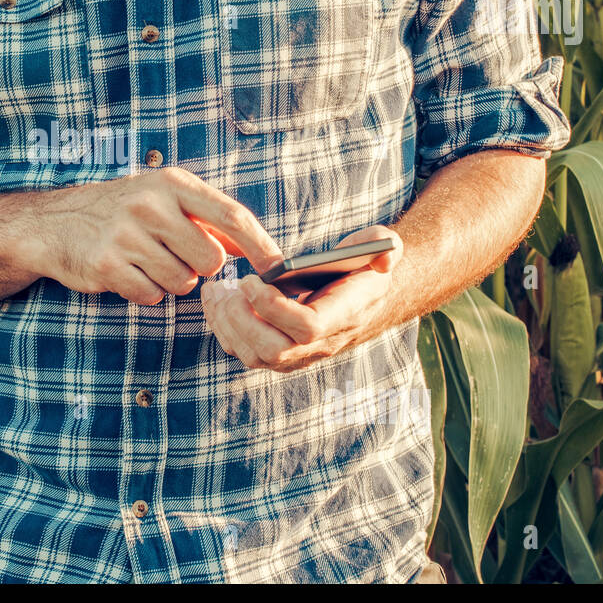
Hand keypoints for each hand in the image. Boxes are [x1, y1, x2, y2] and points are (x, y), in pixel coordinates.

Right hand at [23, 166, 283, 304]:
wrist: (56, 222)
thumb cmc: (123, 210)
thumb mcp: (166, 198)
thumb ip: (210, 220)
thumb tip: (259, 248)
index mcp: (172, 183)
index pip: (231, 214)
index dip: (260, 244)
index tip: (279, 267)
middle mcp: (149, 204)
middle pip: (211, 260)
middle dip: (201, 267)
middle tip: (177, 256)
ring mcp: (125, 235)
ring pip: (182, 283)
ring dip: (171, 281)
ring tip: (147, 261)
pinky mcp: (106, 266)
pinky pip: (151, 296)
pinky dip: (146, 292)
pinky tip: (129, 272)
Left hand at [200, 225, 403, 370]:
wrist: (361, 297)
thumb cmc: (365, 268)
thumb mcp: (382, 249)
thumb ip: (386, 246)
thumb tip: (384, 257)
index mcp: (344, 316)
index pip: (308, 328)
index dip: (275, 308)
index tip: (251, 280)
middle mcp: (321, 343)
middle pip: (274, 349)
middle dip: (243, 319)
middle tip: (229, 287)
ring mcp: (298, 354)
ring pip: (254, 356)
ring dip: (227, 324)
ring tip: (217, 291)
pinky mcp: (279, 354)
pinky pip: (244, 353)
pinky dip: (223, 329)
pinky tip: (216, 300)